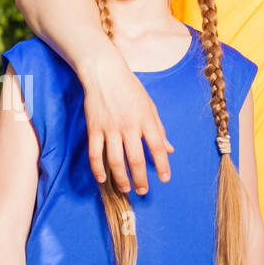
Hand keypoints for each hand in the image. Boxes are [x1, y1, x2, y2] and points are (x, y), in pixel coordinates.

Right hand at [81, 47, 173, 193]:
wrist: (106, 74)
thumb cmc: (131, 90)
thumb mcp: (150, 107)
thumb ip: (159, 129)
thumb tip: (170, 149)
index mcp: (146, 119)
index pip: (158, 146)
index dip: (163, 164)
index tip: (165, 179)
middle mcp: (129, 125)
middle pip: (136, 158)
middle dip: (141, 178)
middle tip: (143, 191)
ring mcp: (110, 128)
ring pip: (115, 160)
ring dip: (121, 178)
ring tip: (125, 188)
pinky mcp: (93, 128)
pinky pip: (95, 153)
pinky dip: (98, 169)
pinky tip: (103, 179)